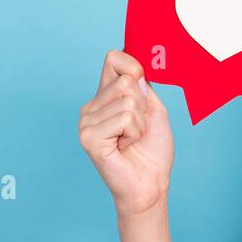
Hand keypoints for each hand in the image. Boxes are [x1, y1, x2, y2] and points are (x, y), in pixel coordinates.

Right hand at [79, 50, 173, 216]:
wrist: (151, 184)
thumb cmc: (152, 151)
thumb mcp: (154, 110)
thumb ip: (143, 86)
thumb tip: (134, 67)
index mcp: (104, 96)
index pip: (113, 58)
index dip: (134, 68)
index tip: (144, 94)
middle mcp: (91, 106)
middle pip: (125, 80)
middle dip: (142, 106)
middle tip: (137, 129)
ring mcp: (86, 121)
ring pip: (127, 100)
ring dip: (139, 123)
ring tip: (131, 140)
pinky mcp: (89, 137)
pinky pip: (124, 117)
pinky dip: (133, 133)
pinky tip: (124, 147)